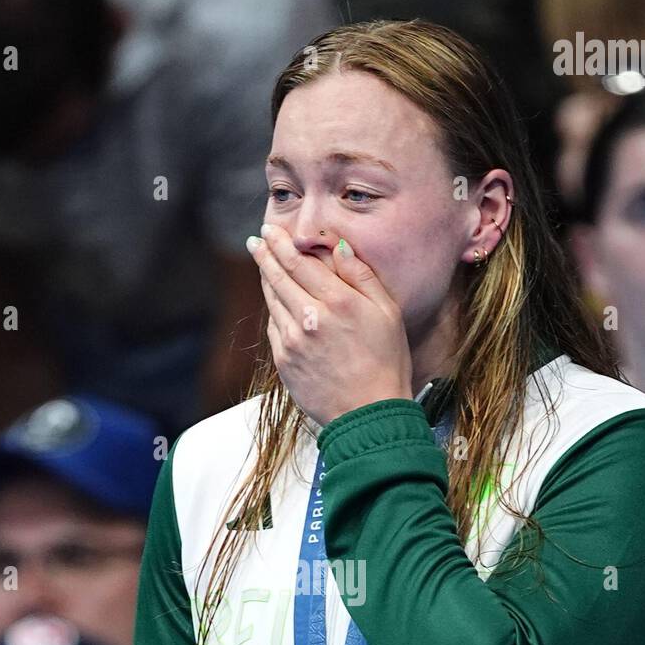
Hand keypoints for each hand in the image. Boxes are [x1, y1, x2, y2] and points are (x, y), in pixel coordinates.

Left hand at [247, 222, 412, 426]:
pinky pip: (274, 328)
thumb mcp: (388, 313)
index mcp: (338, 302)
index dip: (281, 244)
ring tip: (262, 264)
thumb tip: (338, 247)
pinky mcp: (284, 362)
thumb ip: (361, 276)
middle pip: (279, 277)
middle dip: (265, 255)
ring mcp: (293, 341)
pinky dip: (273, 311)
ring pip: (272, 301)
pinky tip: (276, 303)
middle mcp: (310, 318)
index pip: (299, 262)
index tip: (270, 230)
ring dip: (265, 279)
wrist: (369, 414)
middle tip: (256, 240)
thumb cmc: (386, 363)